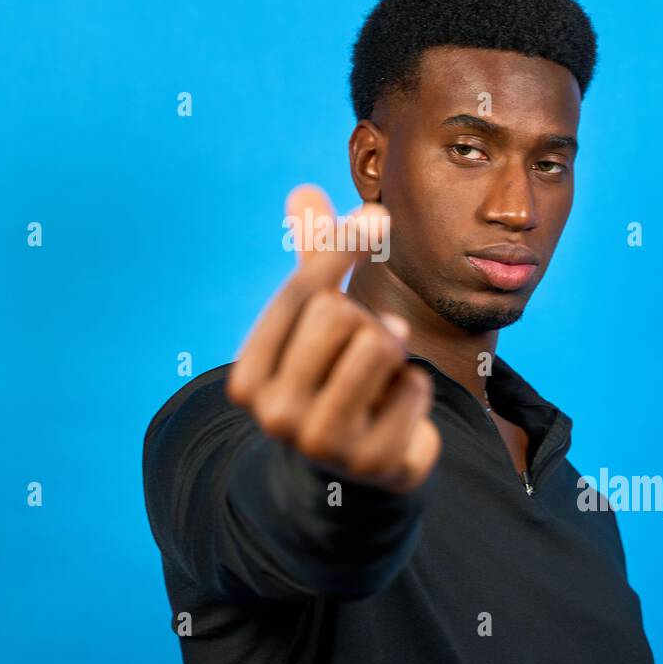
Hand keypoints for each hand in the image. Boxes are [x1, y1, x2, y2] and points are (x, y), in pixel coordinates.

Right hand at [225, 185, 441, 493]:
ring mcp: (323, 443)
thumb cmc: (332, 377)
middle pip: (338, 314)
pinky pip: (414, 383)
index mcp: (248, 380)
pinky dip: (414, 388)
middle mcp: (275, 416)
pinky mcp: (374, 462)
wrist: (355, 471)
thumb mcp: (316, 321)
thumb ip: (312, 262)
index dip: (344, 248)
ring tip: (379, 375)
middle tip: (361, 350)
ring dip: (391, 352)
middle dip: (364, 321)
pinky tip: (395, 410)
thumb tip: (304, 192)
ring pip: (378, 342)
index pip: (302, 292)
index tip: (378, 217)